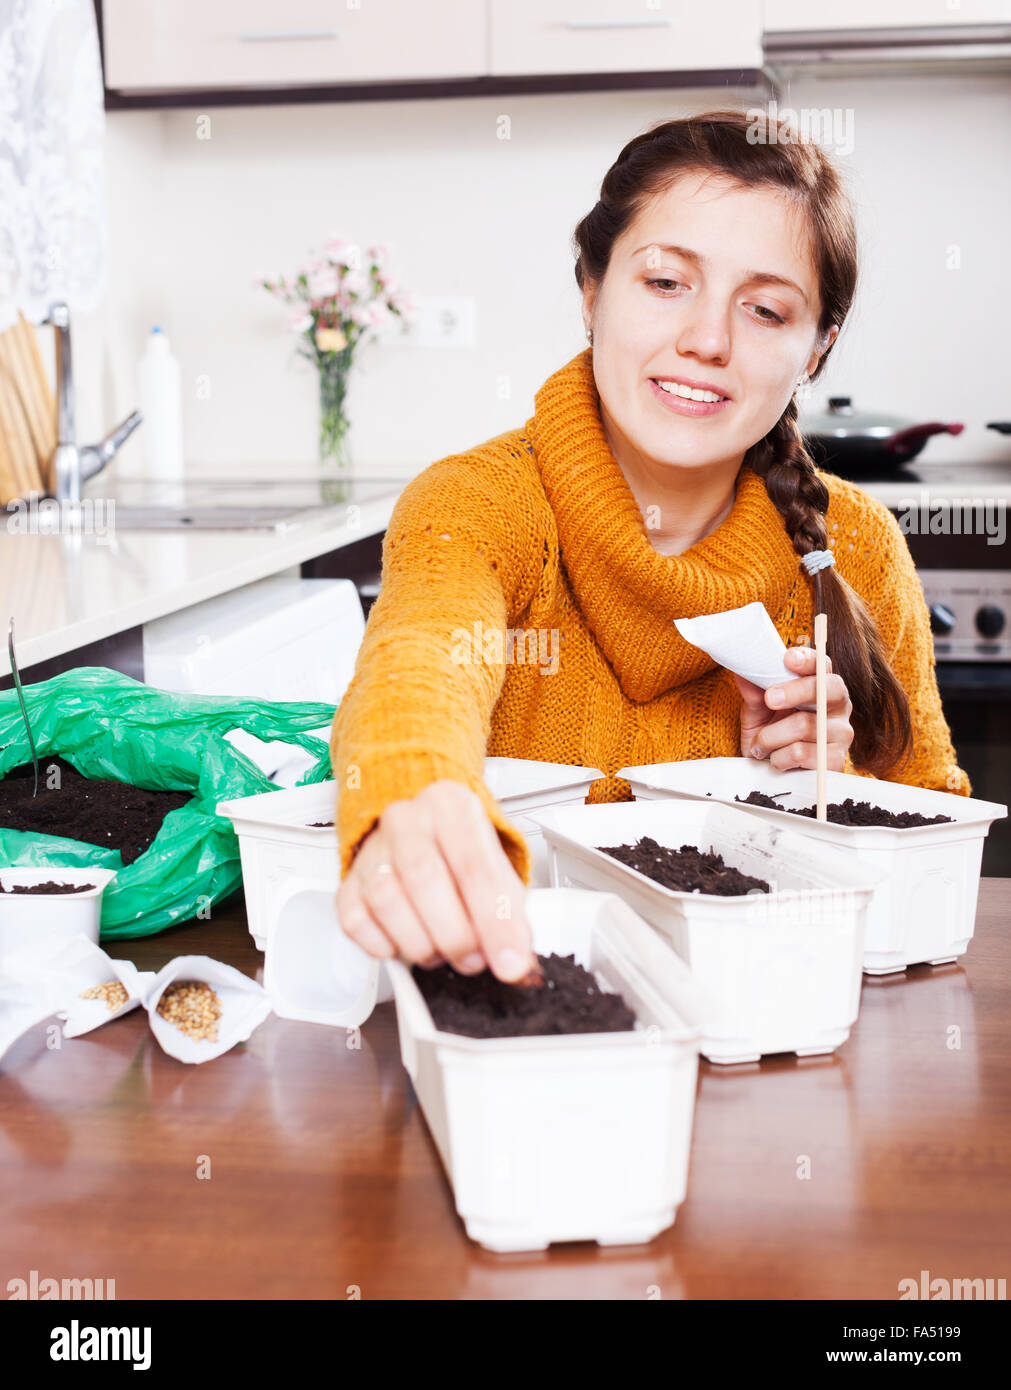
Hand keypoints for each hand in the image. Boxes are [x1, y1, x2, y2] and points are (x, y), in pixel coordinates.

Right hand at [336, 779, 536, 982]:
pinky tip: (407, 941)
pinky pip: (356, 922)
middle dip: (455, 936)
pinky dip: (385, 945)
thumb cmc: (462, 854)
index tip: (510, 961)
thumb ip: (509, 911)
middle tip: (474, 959)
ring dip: (421, 943)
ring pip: (386, 901)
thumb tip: (514, 958)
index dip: (495, 922)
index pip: (475, 867)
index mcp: (451, 806)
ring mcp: (373, 850)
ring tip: (442, 950)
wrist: (424, 836)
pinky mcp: (348, 883)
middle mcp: (407, 820)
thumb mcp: (499, 869)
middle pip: (425, 880)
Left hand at [734, 645, 853, 772]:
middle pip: (825, 689)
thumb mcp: (757, 708)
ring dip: (771, 736)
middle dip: (794, 692)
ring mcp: (841, 733)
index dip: (807, 659)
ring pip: (805, 724)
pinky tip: (775, 759)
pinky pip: (801, 753)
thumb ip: (754, 689)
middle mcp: (838, 705)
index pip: (821, 664)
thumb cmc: (769, 731)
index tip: (788, 659)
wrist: (771, 769)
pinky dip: (779, 757)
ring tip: (759, 744)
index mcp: (821, 684)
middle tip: (769, 699)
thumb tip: (743, 669)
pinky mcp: (836, 760)